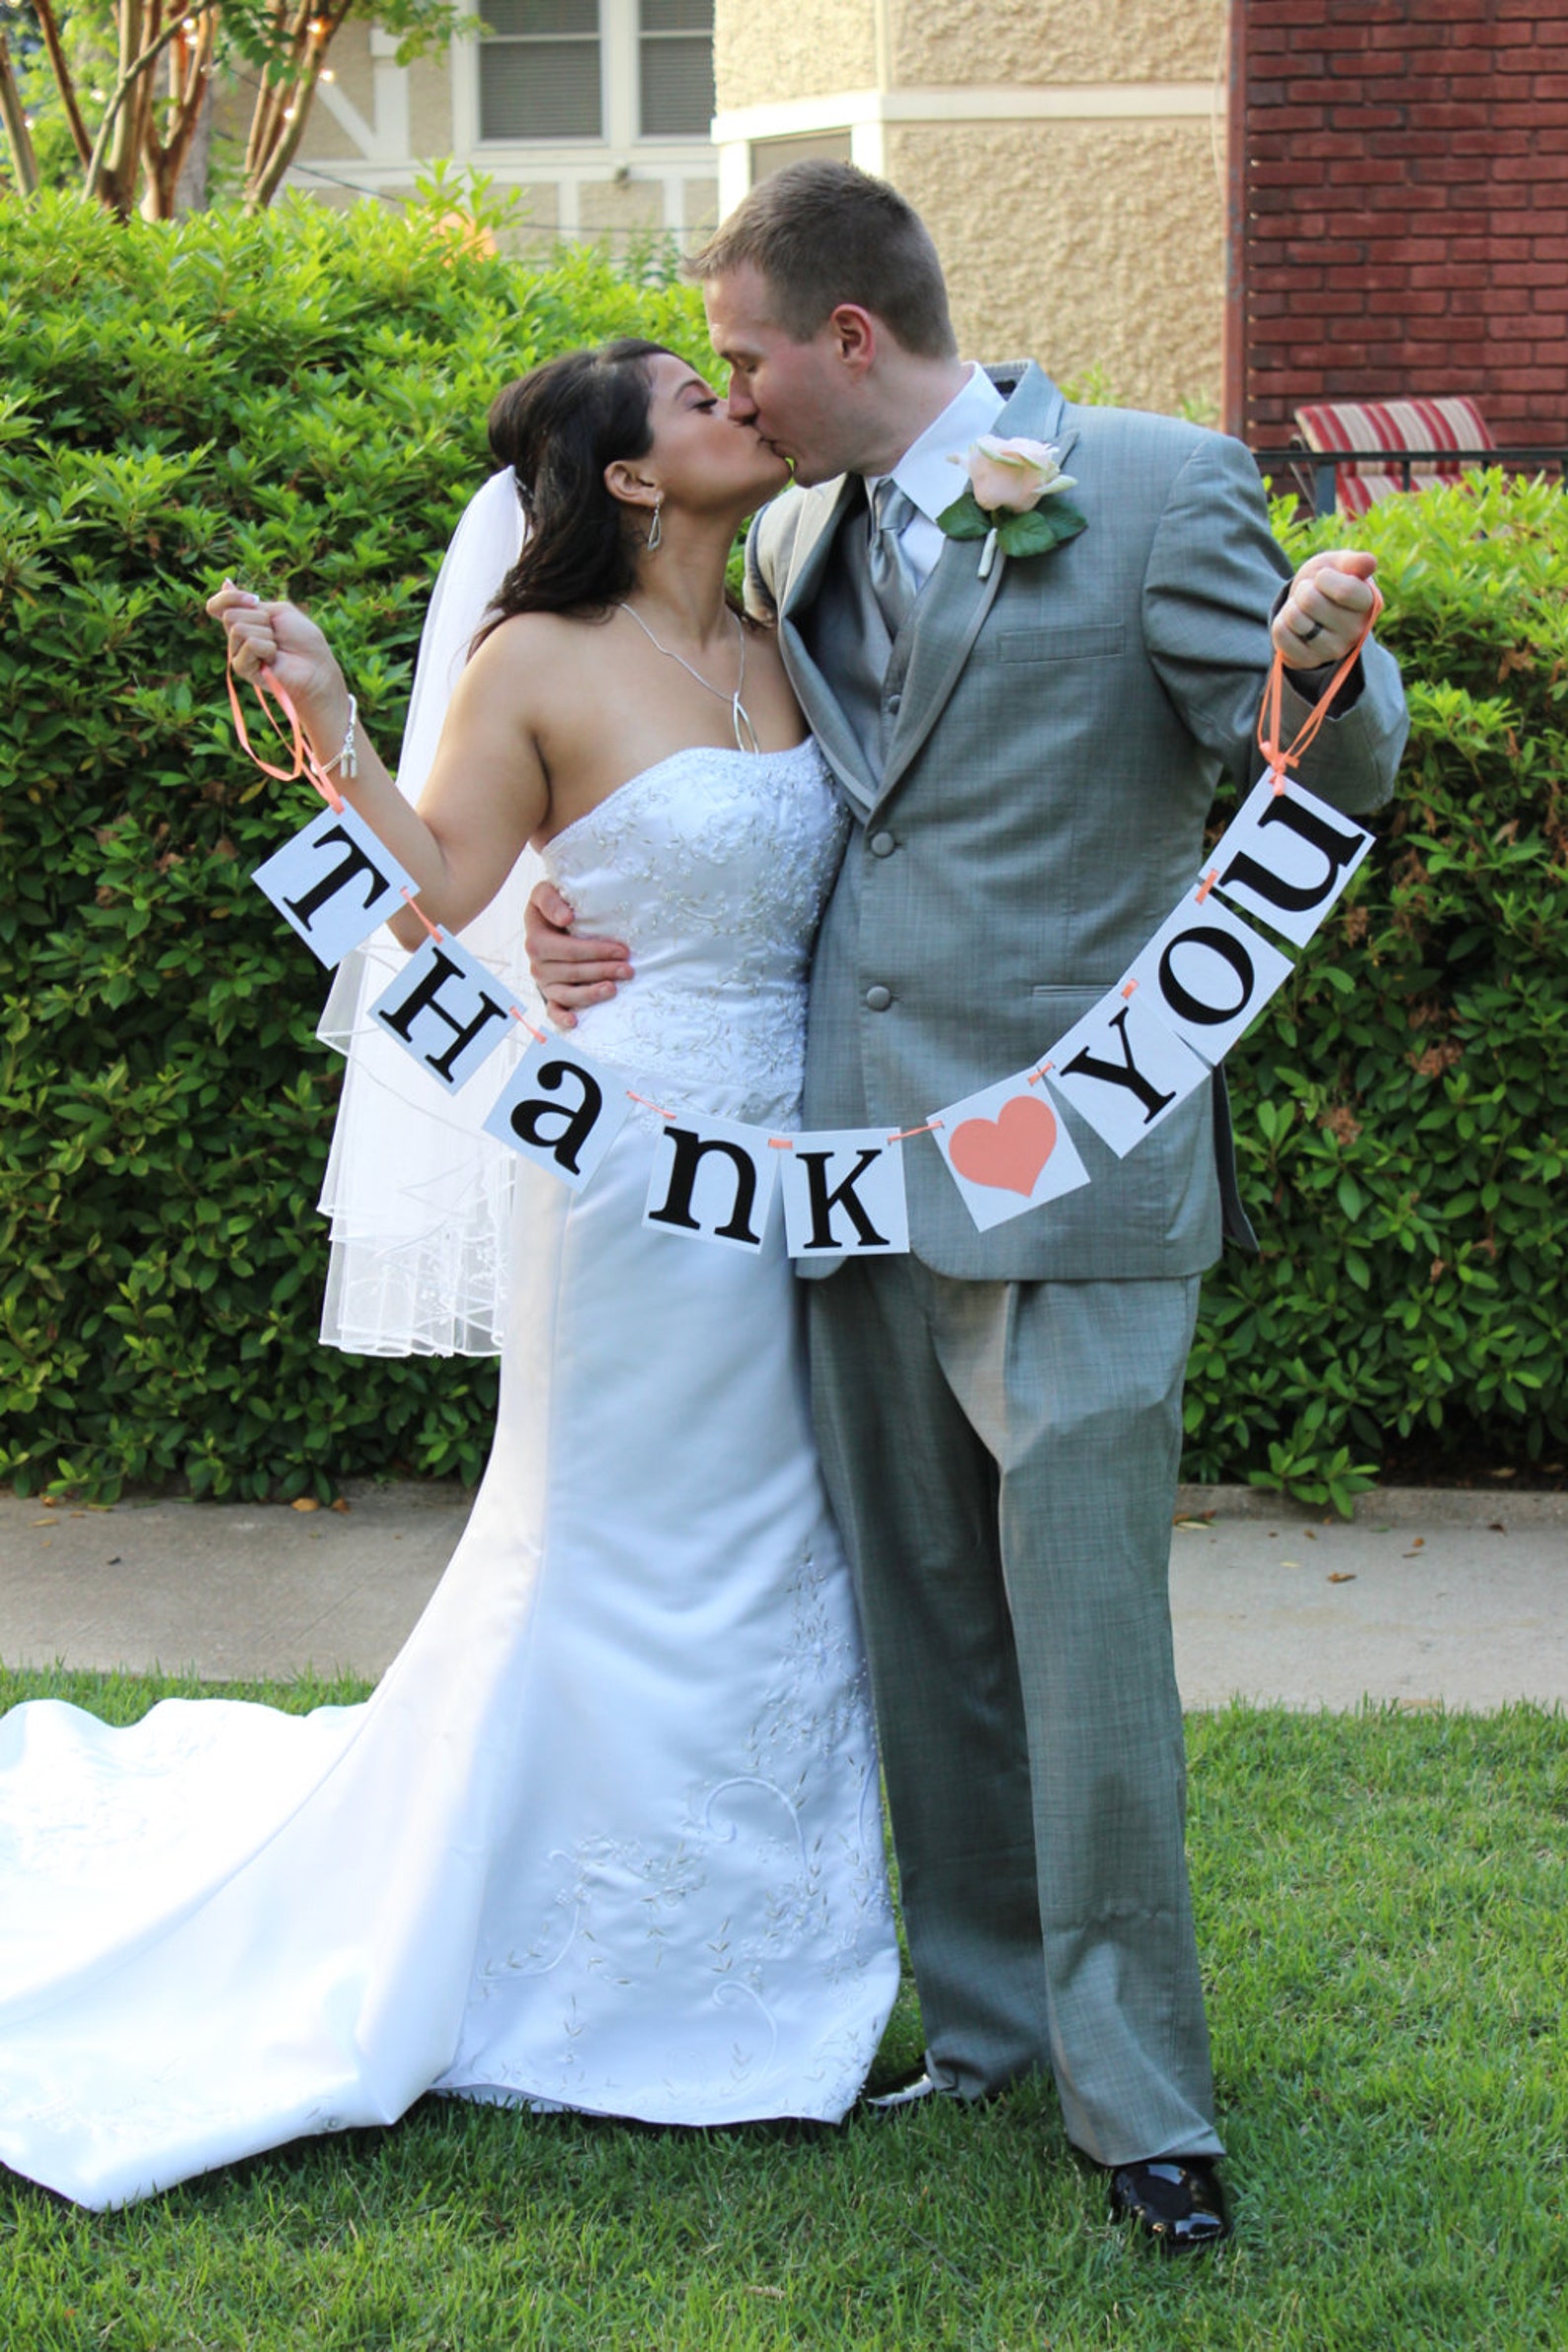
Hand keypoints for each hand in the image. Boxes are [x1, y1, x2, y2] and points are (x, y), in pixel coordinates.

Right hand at [207, 582, 347, 745]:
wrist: (316, 666)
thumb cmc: (302, 639)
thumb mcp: (278, 611)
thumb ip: (250, 602)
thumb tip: (224, 583)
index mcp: (244, 620)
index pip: (217, 605)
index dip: (229, 598)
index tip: (253, 599)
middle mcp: (237, 636)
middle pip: (230, 615)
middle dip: (259, 618)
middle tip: (275, 632)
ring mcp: (238, 653)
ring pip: (238, 629)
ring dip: (265, 633)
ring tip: (276, 646)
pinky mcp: (242, 668)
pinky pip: (249, 644)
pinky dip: (266, 647)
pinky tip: (274, 658)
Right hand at [525, 879, 632, 1028]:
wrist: (546, 923)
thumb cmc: (553, 907)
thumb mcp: (545, 893)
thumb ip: (550, 900)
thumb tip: (566, 917)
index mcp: (537, 940)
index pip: (569, 950)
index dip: (596, 951)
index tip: (623, 950)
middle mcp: (537, 964)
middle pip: (573, 972)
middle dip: (603, 970)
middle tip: (629, 969)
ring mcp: (544, 982)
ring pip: (567, 994)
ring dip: (591, 994)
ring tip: (614, 989)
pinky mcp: (549, 995)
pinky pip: (553, 1011)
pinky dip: (562, 1018)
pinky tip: (576, 1022)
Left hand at [1272, 549, 1378, 669]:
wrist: (1310, 605)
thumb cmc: (1329, 578)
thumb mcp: (1340, 563)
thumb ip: (1354, 562)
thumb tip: (1370, 562)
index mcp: (1368, 603)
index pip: (1344, 591)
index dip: (1324, 578)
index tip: (1323, 577)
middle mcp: (1355, 631)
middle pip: (1310, 601)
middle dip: (1303, 590)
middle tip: (1311, 594)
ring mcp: (1333, 649)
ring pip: (1294, 618)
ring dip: (1291, 606)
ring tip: (1303, 609)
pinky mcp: (1310, 661)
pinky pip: (1281, 634)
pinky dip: (1280, 623)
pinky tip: (1294, 626)